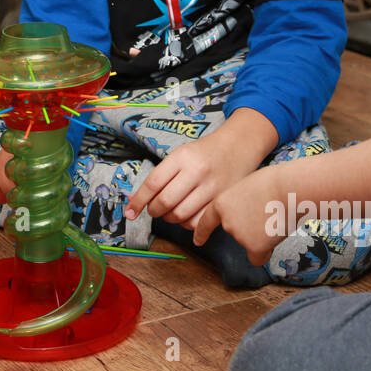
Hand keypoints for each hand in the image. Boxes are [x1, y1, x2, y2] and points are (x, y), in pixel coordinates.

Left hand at [126, 130, 258, 227]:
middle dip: (154, 211)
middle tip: (154, 210)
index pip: (153, 183)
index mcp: (182, 157)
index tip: (130, 212)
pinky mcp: (223, 199)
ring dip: (170, 218)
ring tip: (171, 212)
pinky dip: (188, 225)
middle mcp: (197, 171)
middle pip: (166, 202)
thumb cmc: (205, 152)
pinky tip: (187, 218)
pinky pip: (199, 222)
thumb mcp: (181, 154)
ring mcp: (212, 186)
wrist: (240, 145)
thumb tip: (136, 200)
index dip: (138, 201)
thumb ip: (161, 175)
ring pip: (181, 215)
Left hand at [190, 169, 283, 264]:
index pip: (207, 221)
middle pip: (235, 233)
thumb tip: (246, 215)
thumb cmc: (274, 182)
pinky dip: (266, 250)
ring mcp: (239, 235)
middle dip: (248, 229)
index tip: (197, 241)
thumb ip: (239, 203)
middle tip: (266, 214)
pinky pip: (258, 257)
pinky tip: (275, 235)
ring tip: (274, 218)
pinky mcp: (254, 247)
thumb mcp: (246, 187)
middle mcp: (226, 222)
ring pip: (250, 244)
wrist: (288, 188)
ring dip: (261, 237)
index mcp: (222, 203)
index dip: (202, 232)